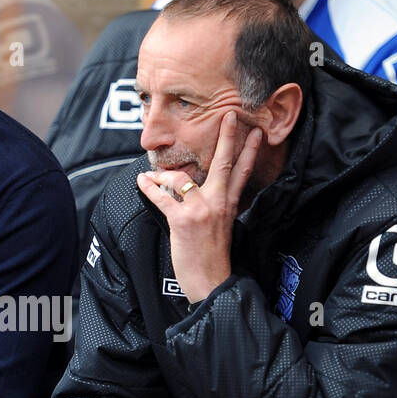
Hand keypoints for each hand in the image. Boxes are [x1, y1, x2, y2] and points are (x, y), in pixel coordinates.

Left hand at [136, 111, 262, 303]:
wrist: (211, 283)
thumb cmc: (212, 259)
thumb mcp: (221, 228)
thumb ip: (215, 207)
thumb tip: (195, 192)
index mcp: (230, 205)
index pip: (242, 172)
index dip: (249, 150)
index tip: (255, 131)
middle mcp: (219, 203)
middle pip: (224, 163)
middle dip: (227, 137)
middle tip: (229, 115)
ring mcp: (202, 210)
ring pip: (181, 178)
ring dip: (162, 175)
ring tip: (150, 175)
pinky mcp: (183, 220)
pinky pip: (162, 197)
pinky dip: (148, 188)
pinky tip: (141, 182)